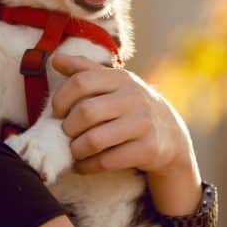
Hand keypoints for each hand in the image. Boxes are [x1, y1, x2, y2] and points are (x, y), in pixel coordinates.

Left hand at [50, 53, 194, 178]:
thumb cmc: (130, 106)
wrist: (170, 133)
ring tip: (73, 151)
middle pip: (85, 113)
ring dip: (76, 150)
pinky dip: (87, 166)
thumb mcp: (113, 83)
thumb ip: (84, 70)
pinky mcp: (148, 149)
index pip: (81, 82)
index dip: (61, 98)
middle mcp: (134, 98)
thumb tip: (55, 59)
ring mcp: (143, 124)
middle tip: (66, 134)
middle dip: (68, 128)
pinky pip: (107, 162)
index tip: (57, 112)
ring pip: (94, 140)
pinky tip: (82, 165)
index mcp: (121, 78)